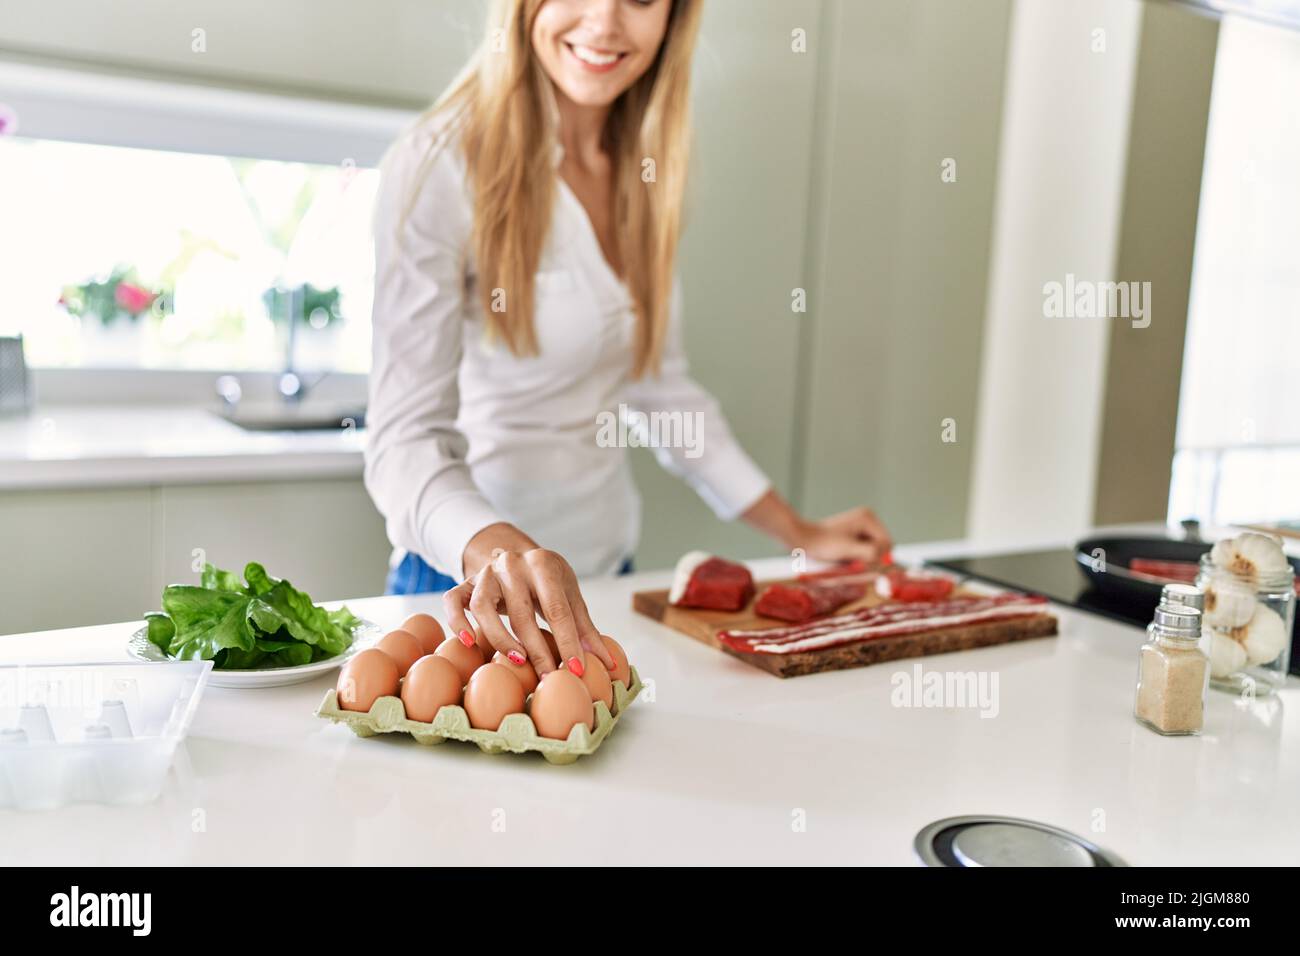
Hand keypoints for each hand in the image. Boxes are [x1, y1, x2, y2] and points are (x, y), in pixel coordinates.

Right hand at [443, 547, 616, 676]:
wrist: (515, 558)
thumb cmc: (547, 583)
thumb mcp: (569, 596)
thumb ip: (585, 629)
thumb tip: (607, 664)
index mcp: (543, 564)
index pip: (557, 607)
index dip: (568, 641)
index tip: (577, 669)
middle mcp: (511, 564)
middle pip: (522, 611)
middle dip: (537, 648)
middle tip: (548, 676)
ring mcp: (485, 573)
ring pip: (483, 607)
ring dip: (500, 637)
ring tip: (518, 661)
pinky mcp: (464, 584)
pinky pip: (452, 603)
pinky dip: (457, 622)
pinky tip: (468, 643)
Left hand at [788, 506, 892, 563]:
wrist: (803, 540)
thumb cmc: (823, 544)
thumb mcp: (849, 549)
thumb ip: (870, 554)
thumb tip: (887, 561)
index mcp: (868, 517)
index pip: (887, 543)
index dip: (878, 557)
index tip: (862, 564)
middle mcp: (867, 518)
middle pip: (882, 546)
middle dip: (871, 557)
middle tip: (855, 564)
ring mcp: (862, 525)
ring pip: (874, 550)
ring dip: (864, 558)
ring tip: (848, 560)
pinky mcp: (855, 533)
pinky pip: (866, 550)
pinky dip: (859, 557)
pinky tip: (845, 558)